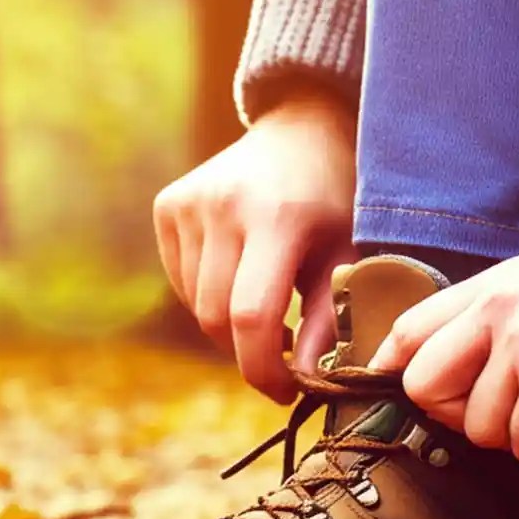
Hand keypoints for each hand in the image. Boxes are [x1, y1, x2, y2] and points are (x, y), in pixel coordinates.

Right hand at [153, 88, 357, 402]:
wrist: (305, 127)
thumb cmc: (339, 199)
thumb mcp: (350, 255)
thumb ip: (329, 319)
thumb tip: (305, 380)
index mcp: (277, 217)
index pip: (251, 315)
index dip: (262, 368)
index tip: (286, 391)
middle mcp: (223, 205)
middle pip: (216, 316)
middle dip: (246, 355)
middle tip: (281, 365)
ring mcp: (189, 202)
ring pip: (195, 303)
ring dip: (229, 327)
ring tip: (269, 314)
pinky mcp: (168, 205)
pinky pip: (181, 280)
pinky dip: (208, 297)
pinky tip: (242, 280)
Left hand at [369, 226, 518, 464]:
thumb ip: (500, 327)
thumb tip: (450, 387)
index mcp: (494, 286)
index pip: (408, 329)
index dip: (394, 370)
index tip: (404, 397)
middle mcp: (496, 307)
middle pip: (422, 389)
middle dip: (461, 418)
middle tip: (517, 413)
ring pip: (479, 430)